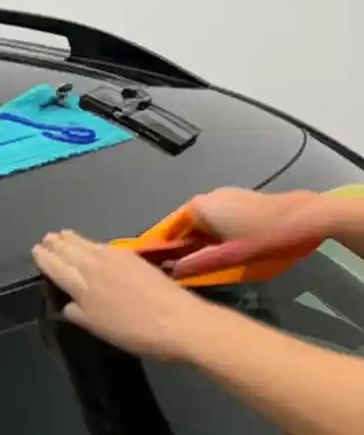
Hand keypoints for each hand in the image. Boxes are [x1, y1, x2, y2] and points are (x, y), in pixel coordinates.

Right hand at [33, 230, 220, 360]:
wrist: (179, 321)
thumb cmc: (137, 333)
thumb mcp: (100, 330)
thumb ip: (79, 314)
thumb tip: (67, 304)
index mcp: (82, 287)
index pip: (56, 266)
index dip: (45, 258)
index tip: (37, 250)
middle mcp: (93, 267)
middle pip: (69, 250)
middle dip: (56, 244)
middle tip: (48, 238)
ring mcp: (114, 259)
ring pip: (85, 244)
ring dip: (71, 239)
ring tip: (63, 234)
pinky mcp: (132, 257)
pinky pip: (103, 245)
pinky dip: (91, 242)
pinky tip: (93, 244)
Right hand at [172, 188, 332, 277]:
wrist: (303, 218)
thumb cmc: (261, 238)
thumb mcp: (227, 257)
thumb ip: (196, 264)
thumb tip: (171, 272)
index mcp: (196, 208)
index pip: (168, 231)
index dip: (165, 251)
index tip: (164, 269)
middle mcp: (204, 198)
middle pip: (186, 227)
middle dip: (186, 247)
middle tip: (191, 270)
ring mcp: (223, 196)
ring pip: (203, 224)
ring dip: (203, 242)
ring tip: (211, 262)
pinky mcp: (239, 199)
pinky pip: (218, 219)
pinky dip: (217, 234)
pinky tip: (229, 248)